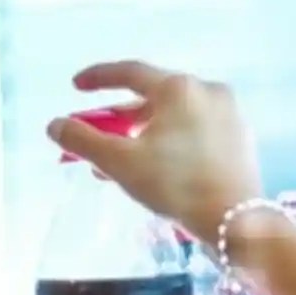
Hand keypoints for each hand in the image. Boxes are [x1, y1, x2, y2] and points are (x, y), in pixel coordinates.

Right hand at [46, 61, 262, 245]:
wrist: (236, 222)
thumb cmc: (175, 185)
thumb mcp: (119, 163)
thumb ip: (82, 140)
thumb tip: (55, 125)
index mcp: (179, 88)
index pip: (130, 72)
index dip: (98, 78)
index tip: (76, 86)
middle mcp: (207, 91)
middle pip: (152, 96)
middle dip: (119, 116)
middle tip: (97, 132)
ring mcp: (229, 114)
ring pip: (173, 116)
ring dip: (142, 133)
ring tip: (121, 160)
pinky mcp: (240, 139)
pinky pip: (194, 130)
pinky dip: (169, 141)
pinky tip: (154, 167)